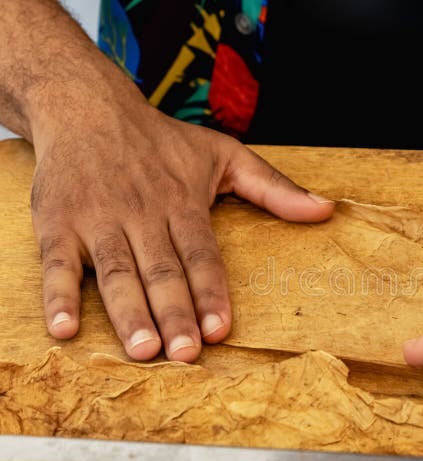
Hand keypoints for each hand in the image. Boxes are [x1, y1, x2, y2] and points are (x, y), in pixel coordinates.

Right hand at [31, 94, 333, 361]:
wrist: (86, 106)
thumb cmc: (162, 139)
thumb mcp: (224, 153)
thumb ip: (274, 187)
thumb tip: (325, 209)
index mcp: (182, 202)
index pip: (201, 254)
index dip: (210, 292)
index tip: (220, 329)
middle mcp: (142, 214)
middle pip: (161, 270)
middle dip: (174, 313)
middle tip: (185, 353)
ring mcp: (98, 220)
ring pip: (115, 272)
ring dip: (128, 312)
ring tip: (143, 349)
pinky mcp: (59, 223)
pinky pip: (57, 263)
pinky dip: (58, 295)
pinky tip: (64, 329)